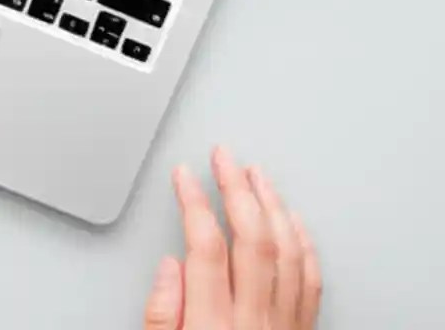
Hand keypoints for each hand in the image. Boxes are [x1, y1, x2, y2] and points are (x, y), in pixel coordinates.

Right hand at [144, 147, 322, 329]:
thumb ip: (160, 314)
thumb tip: (168, 267)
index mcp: (212, 324)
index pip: (205, 246)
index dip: (194, 201)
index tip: (184, 176)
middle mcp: (254, 319)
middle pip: (252, 238)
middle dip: (236, 188)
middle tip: (224, 159)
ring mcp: (284, 324)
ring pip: (287, 251)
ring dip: (272, 205)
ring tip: (257, 176)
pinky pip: (311, 279)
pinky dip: (303, 242)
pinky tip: (291, 220)